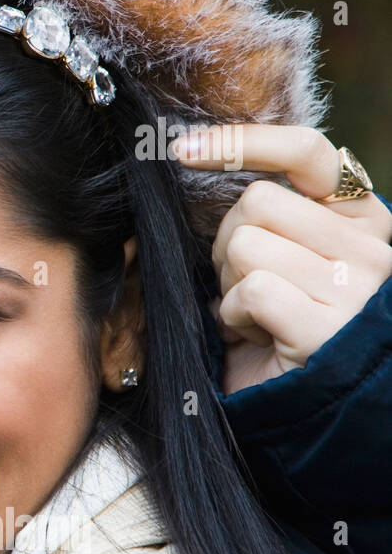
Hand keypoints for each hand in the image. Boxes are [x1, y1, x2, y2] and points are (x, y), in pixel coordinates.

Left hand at [176, 124, 391, 393]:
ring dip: (230, 283)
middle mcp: (372, 247)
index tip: (182, 149)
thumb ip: (268, 216)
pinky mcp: (329, 327)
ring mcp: (357, 288)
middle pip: (257, 202)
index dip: (242, 143)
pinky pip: (251, 290)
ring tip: (253, 315)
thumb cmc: (281, 328)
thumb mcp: (282, 260)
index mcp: (362, 219)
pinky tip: (255, 335)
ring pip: (248, 244)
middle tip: (243, 285)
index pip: (307, 153)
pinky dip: (234, 315)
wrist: (310, 411)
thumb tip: (194, 154)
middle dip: (227, 243)